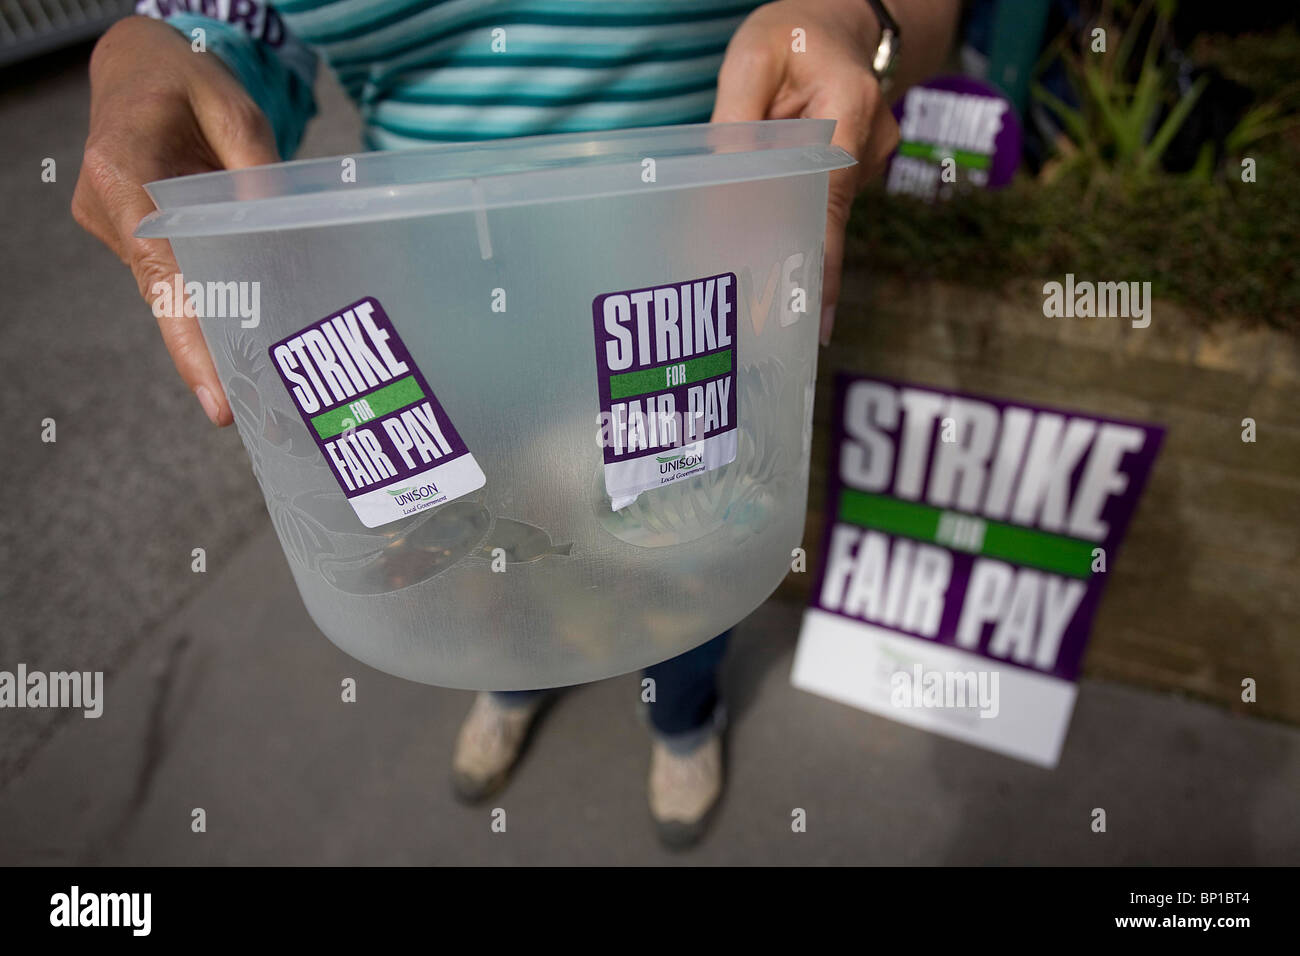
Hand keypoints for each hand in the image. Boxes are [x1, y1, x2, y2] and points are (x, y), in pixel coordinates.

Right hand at [72, 16, 279, 425]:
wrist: (134, 65)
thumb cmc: (183, 79)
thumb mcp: (231, 103)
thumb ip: (254, 162)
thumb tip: (275, 226)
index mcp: (123, 170)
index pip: (160, 270)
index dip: (189, 338)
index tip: (216, 398)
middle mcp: (108, 207)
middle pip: (163, 294)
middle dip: (203, 355)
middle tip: (250, 412)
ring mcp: (112, 225)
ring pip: (166, 290)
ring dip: (206, 331)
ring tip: (256, 386)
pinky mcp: (129, 233)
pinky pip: (170, 275)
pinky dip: (202, 302)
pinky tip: (241, 335)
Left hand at [712, 0, 900, 344]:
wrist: (835, 21)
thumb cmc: (790, 35)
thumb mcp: (751, 61)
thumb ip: (737, 124)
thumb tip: (723, 194)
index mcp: (850, 108)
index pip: (831, 199)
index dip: (822, 262)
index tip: (815, 316)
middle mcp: (872, 141)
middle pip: (828, 220)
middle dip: (798, 271)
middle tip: (762, 323)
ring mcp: (871, 159)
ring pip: (823, 216)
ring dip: (789, 244)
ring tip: (750, 292)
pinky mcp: (857, 170)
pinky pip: (821, 204)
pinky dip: (793, 222)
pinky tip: (762, 247)